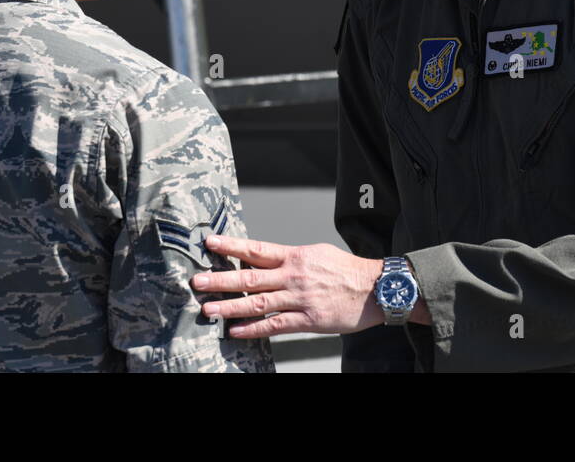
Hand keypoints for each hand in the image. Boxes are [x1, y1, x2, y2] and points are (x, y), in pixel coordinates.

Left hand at [190, 236, 386, 337]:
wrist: (376, 288)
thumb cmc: (347, 270)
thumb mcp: (317, 254)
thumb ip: (290, 258)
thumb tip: (265, 258)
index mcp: (295, 256)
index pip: (257, 249)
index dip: (232, 246)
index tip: (210, 243)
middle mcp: (293, 276)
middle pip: (250, 276)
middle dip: (221, 279)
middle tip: (198, 281)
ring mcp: (299, 299)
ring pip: (258, 303)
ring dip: (230, 307)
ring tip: (208, 310)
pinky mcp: (308, 320)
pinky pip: (276, 325)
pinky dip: (254, 329)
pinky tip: (236, 331)